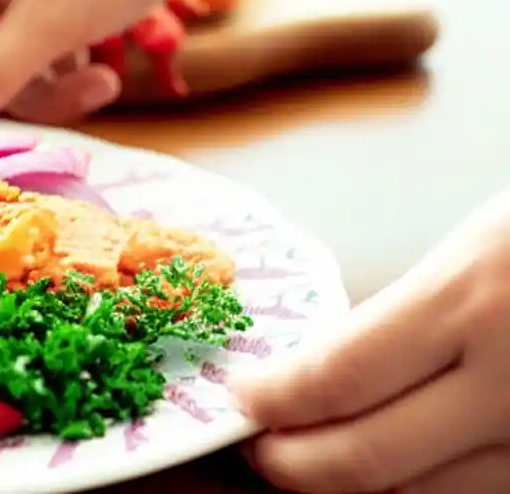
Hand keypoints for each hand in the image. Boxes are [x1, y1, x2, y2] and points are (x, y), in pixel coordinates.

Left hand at [230, 188, 509, 492]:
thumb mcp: (478, 251)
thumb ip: (406, 319)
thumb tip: (320, 372)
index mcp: (474, 300)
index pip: (336, 378)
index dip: (273, 399)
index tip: (243, 398)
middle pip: (367, 459)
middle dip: (293, 464)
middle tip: (263, 448)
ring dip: (352, 487)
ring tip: (315, 462)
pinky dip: (426, 493)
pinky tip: (397, 472)